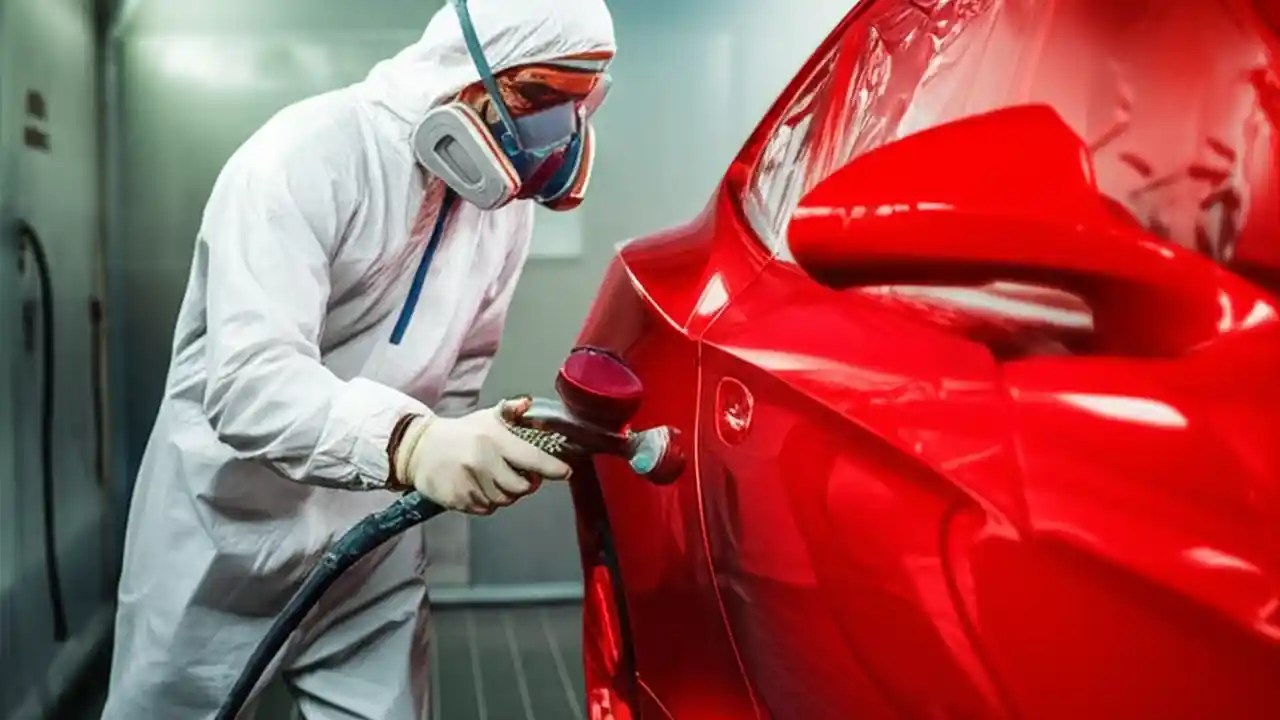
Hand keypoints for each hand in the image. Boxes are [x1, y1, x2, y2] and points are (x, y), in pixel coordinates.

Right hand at [393, 399, 570, 514]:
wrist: (419, 448)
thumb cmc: (460, 433)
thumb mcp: (485, 418)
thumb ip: (509, 411)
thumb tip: (527, 403)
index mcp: (493, 439)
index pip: (531, 458)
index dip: (552, 467)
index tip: (565, 472)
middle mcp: (483, 461)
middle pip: (521, 488)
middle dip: (524, 484)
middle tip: (516, 475)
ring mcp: (469, 482)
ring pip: (503, 501)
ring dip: (504, 494)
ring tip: (492, 478)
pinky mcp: (458, 499)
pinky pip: (485, 509)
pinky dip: (486, 502)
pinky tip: (477, 486)